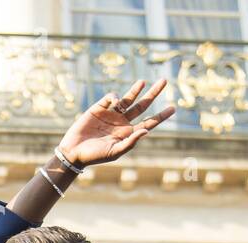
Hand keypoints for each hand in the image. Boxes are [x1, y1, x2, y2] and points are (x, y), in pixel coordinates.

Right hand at [56, 79, 175, 166]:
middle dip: (153, 94)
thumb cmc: (95, 156)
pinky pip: (111, 98)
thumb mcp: (115, 152)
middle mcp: (122, 122)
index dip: (161, 116)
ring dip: (136, 90)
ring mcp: (112, 114)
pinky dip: (115, 97)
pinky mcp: (99, 108)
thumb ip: (131, 141)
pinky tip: (116, 101)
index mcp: (128, 133)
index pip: (149, 122)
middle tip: (164, 81)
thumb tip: (147, 131)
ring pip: (128, 99)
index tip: (173, 108)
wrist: (74, 151)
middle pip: (143, 106)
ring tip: (144, 82)